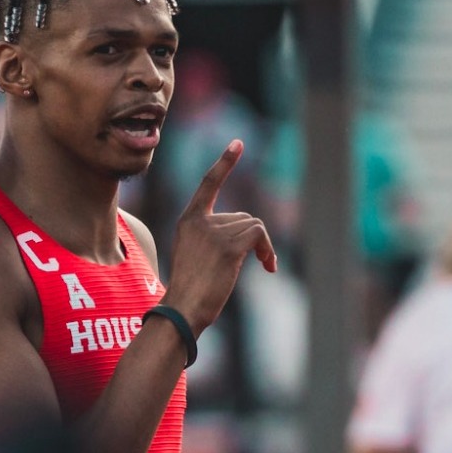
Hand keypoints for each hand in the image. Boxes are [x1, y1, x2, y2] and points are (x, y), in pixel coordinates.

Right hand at [165, 140, 276, 335]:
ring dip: (263, 246)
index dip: (225, 163)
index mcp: (188, 220)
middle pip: (243, 216)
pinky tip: (267, 266)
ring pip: (254, 226)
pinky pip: (260, 235)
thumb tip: (252, 233)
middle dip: (254, 238)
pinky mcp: (228, 246)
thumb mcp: (195, 254)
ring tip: (261, 266)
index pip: (208, 183)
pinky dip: (268, 249)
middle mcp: (200, 221)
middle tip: (259, 261)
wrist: (183, 309)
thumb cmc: (190, 290)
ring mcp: (214, 232)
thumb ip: (214, 237)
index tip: (238, 143)